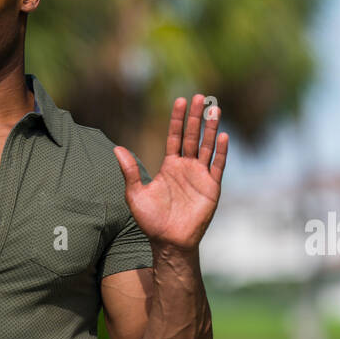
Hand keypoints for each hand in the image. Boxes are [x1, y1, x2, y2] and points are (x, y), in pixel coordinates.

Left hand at [113, 94, 227, 249]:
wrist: (169, 242)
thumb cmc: (151, 221)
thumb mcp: (135, 194)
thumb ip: (129, 171)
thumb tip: (116, 149)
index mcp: (169, 166)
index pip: (174, 137)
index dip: (177, 119)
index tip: (180, 101)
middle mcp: (186, 168)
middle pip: (192, 137)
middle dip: (196, 117)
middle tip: (200, 96)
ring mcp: (200, 176)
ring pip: (207, 146)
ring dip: (211, 128)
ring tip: (214, 109)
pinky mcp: (211, 187)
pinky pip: (217, 165)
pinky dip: (220, 151)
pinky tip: (222, 136)